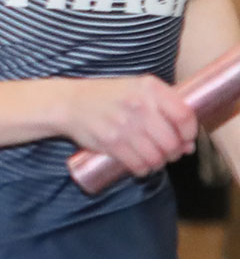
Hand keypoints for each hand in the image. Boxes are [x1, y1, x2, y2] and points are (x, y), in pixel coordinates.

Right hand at [62, 76, 196, 176]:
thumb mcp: (138, 90)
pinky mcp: (110, 141)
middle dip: (173, 153)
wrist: (70, 103)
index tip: (186, 139)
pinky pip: (137, 164)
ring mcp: (124, 124)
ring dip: (158, 163)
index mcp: (149, 88)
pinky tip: (141, 167)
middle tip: (168, 153)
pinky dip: (143, 170)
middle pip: (171, 141)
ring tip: (153, 160)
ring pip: (156, 156)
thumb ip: (165, 110)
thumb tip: (188, 144)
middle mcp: (138, 105)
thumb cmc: (109, 97)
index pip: (184, 115)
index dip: (189, 133)